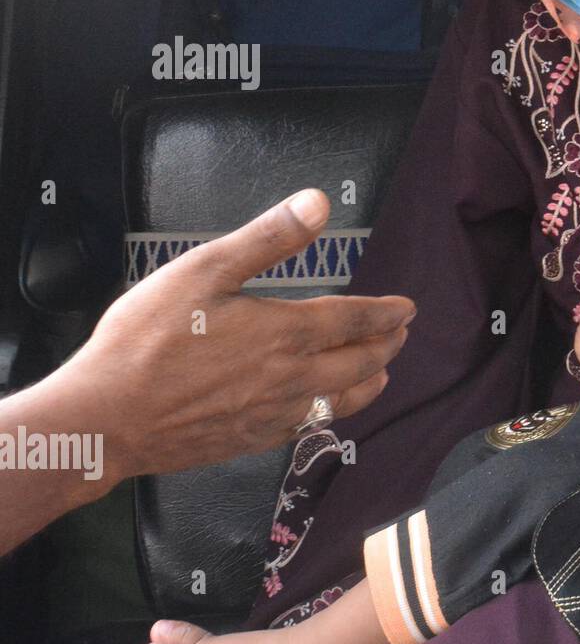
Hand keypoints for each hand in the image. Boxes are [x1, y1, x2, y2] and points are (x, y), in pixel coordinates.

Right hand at [61, 189, 414, 483]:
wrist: (107, 419)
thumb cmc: (148, 340)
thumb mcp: (205, 270)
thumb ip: (268, 237)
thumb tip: (319, 202)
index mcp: (288, 332)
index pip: (356, 320)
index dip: (386, 313)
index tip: (407, 309)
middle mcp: (294, 378)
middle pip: (360, 363)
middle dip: (387, 345)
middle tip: (401, 334)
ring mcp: (276, 414)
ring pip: (343, 401)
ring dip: (369, 382)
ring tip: (381, 372)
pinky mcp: (254, 440)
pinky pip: (311, 426)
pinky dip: (333, 413)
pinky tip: (326, 409)